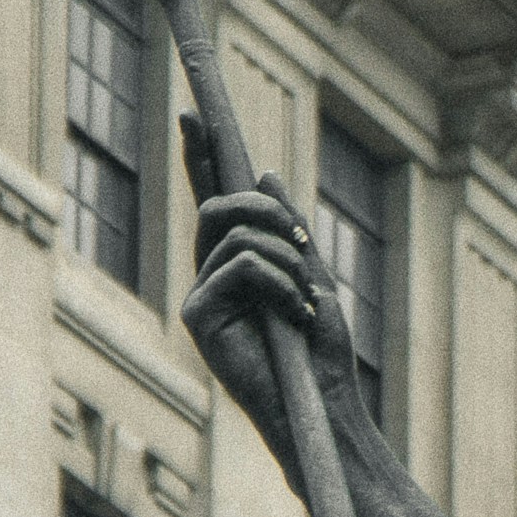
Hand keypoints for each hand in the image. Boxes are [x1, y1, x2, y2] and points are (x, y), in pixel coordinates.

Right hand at [182, 179, 355, 445]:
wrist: (322, 403)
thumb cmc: (320, 351)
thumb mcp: (312, 275)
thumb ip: (287, 229)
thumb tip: (265, 174)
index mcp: (236, 264)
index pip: (213, 197)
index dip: (201, 154)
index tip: (194, 113)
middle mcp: (210, 276)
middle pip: (219, 205)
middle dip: (268, 212)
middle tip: (304, 246)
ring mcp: (200, 297)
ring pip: (236, 234)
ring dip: (288, 260)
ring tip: (305, 303)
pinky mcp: (198, 318)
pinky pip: (240, 266)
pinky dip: (279, 284)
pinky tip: (295, 319)